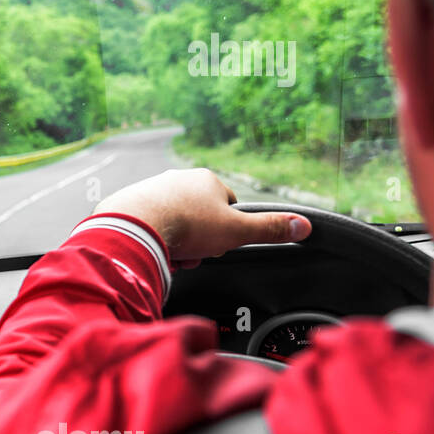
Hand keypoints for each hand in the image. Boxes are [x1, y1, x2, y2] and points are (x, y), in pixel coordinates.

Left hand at [94, 168, 311, 263]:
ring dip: (176, 244)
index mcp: (206, 180)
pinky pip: (149, 226)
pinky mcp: (129, 204)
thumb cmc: (186, 226)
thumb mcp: (236, 231)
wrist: (133, 227)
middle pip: (199, 218)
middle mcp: (177, 179)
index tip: (218, 243)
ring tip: (172, 254)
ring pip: (174, 224)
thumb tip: (304, 226)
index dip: (226, 230)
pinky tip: (153, 250)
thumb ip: (269, 229)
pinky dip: (154, 241)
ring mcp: (151, 189)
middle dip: (199, 241)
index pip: (228, 206)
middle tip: (193, 252)